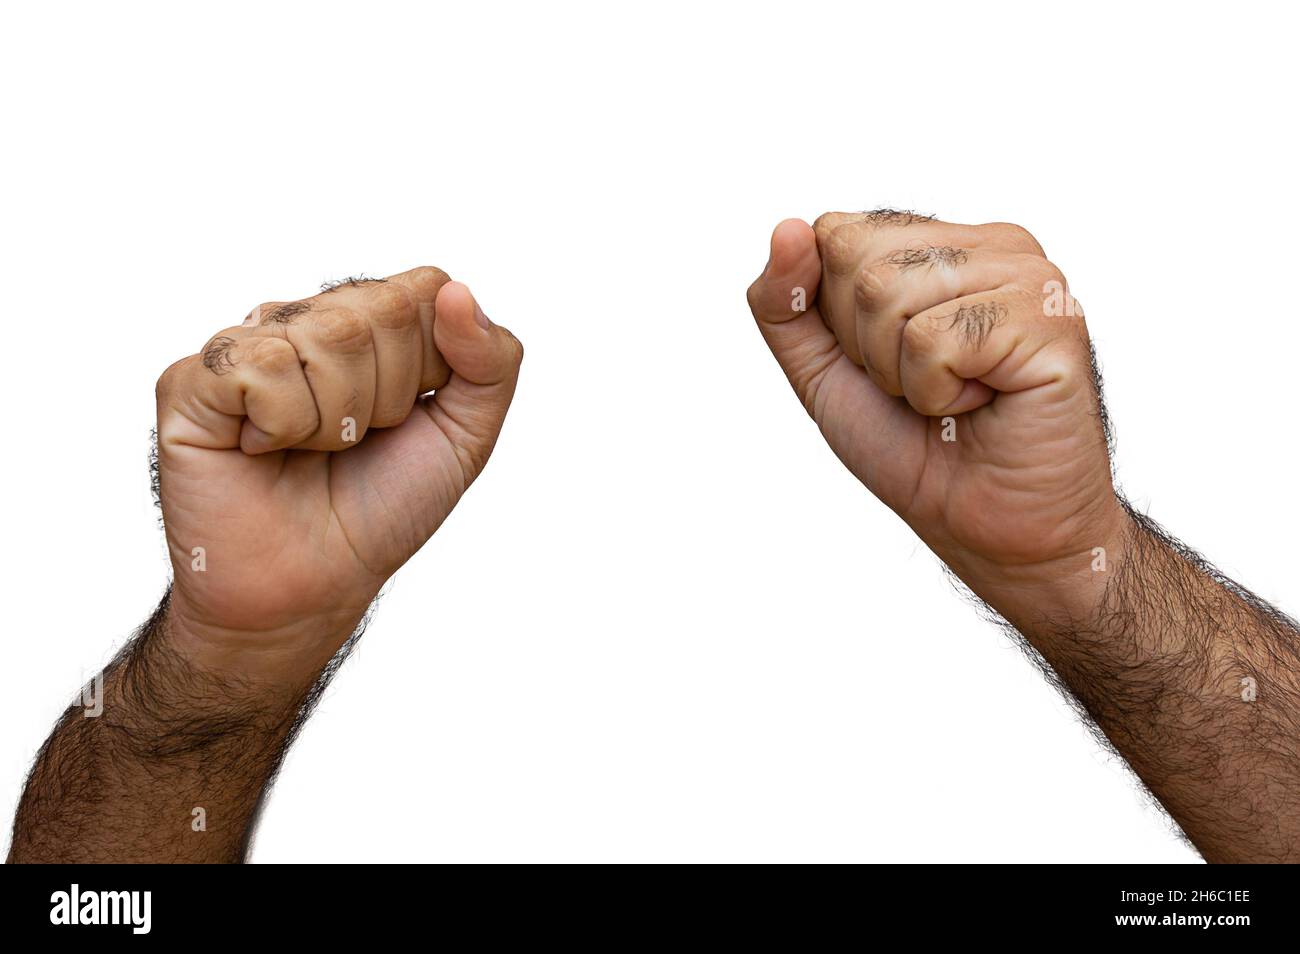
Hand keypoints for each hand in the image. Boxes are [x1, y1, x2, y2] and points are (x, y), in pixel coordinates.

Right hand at [155, 268, 522, 675]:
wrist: (313, 584)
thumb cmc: (382, 507)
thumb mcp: (465, 438)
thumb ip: (492, 362)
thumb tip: (458, 292)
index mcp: (370, 322)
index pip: (426, 289)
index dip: (429, 367)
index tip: (404, 419)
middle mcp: (306, 320)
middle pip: (380, 311)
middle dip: (386, 398)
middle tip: (352, 442)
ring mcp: (246, 344)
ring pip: (325, 336)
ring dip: (335, 419)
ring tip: (307, 449)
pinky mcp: (191, 379)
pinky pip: (262, 366)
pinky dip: (281, 426)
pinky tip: (260, 450)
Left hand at [747, 214, 1123, 611]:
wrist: (986, 527)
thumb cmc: (914, 448)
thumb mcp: (822, 371)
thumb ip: (786, 303)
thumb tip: (786, 227)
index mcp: (940, 243)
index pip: (834, 234)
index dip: (834, 318)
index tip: (884, 364)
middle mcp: (990, 244)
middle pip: (855, 260)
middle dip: (864, 346)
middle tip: (923, 387)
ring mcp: (1027, 275)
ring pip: (887, 292)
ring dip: (901, 373)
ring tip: (954, 396)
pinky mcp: (1049, 317)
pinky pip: (933, 339)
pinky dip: (937, 392)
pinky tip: (982, 403)